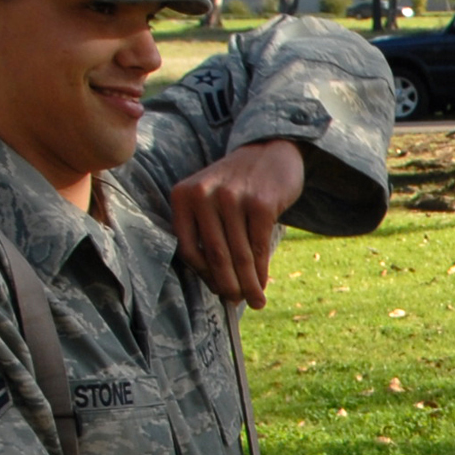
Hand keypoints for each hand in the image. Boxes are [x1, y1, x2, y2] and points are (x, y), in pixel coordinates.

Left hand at [171, 139, 305, 307]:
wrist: (271, 151)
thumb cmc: (238, 185)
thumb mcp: (209, 198)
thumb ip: (205, 231)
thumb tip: (217, 284)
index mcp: (184, 196)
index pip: (188, 248)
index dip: (203, 275)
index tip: (217, 289)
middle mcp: (205, 195)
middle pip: (215, 255)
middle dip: (228, 286)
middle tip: (237, 303)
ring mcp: (234, 198)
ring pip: (239, 256)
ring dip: (249, 285)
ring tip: (256, 302)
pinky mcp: (261, 203)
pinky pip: (259, 248)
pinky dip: (262, 271)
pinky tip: (264, 283)